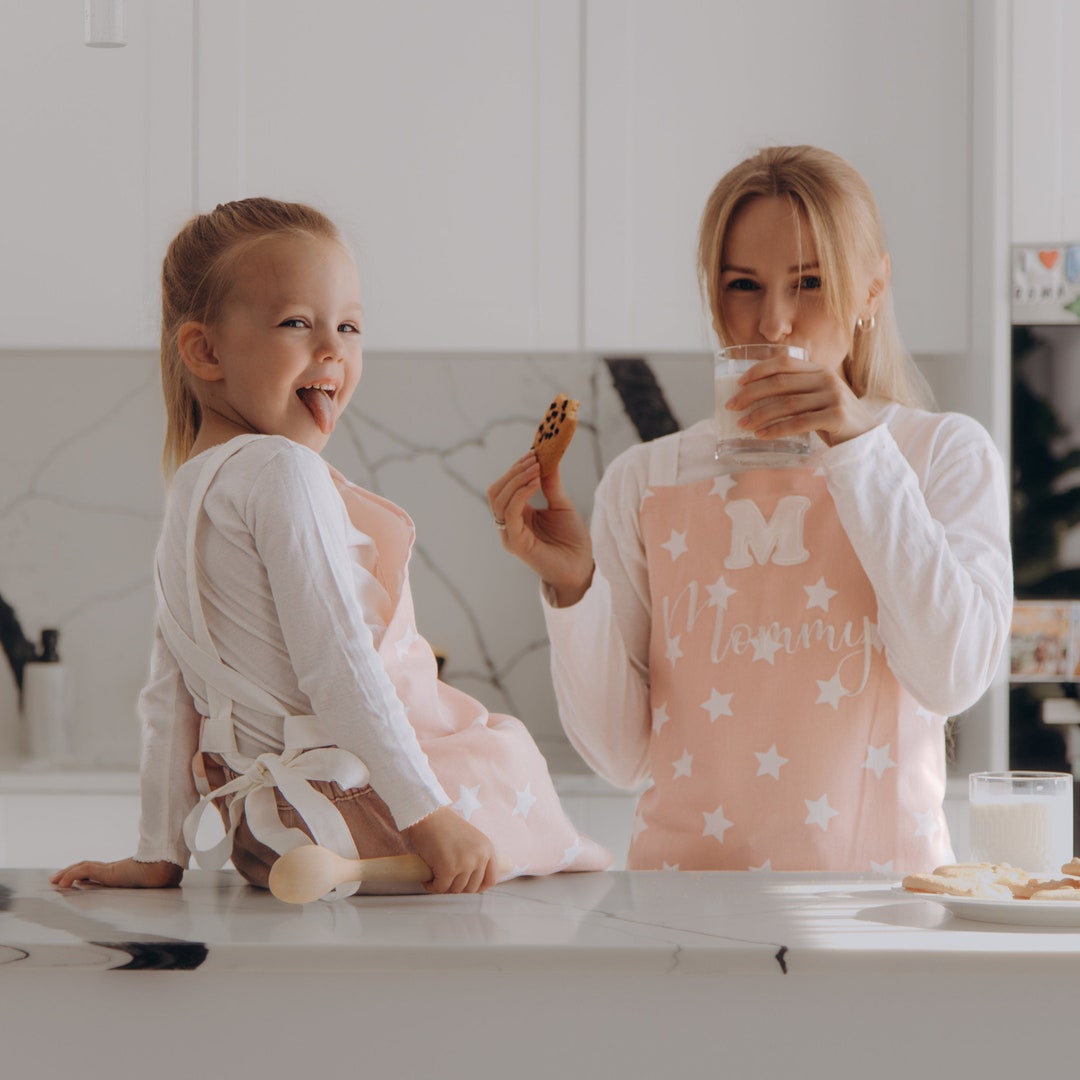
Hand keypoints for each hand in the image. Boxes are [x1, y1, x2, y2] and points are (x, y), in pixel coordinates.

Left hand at [50, 857, 182, 889]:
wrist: (165, 871)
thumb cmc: (161, 878)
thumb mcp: (148, 885)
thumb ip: (145, 887)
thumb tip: (156, 894)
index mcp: (120, 873)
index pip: (97, 871)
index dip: (84, 873)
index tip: (74, 880)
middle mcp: (113, 870)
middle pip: (86, 867)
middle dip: (70, 872)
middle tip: (57, 878)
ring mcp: (110, 869)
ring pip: (82, 868)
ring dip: (66, 873)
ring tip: (54, 880)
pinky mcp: (107, 870)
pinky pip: (83, 871)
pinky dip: (70, 875)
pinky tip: (61, 883)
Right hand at [404, 807, 500, 893]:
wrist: (427, 814)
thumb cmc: (444, 825)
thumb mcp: (471, 840)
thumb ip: (476, 856)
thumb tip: (473, 881)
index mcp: (487, 849)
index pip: (491, 879)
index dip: (478, 888)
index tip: (467, 888)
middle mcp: (480, 857)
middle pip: (471, 888)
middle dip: (457, 888)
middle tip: (445, 881)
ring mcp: (465, 863)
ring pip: (455, 890)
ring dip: (443, 887)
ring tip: (435, 878)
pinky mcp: (448, 868)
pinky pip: (440, 888)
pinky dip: (432, 887)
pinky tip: (427, 880)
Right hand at [486, 451, 594, 606]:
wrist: (581, 568)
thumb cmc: (572, 541)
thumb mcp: (561, 505)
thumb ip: (550, 484)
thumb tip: (548, 457)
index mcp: (517, 515)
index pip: (505, 487)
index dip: (516, 468)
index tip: (533, 452)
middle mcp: (509, 524)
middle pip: (496, 491)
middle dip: (513, 471)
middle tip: (534, 457)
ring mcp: (510, 534)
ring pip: (498, 499)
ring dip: (516, 479)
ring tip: (536, 467)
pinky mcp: (515, 543)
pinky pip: (509, 513)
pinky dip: (520, 494)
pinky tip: (535, 482)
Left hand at [725, 353, 877, 446]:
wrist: (865, 440)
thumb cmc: (833, 420)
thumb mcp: (816, 398)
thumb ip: (796, 391)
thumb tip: (754, 393)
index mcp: (819, 370)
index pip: (784, 362)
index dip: (758, 370)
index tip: (738, 383)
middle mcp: (827, 379)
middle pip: (780, 383)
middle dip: (751, 394)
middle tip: (732, 406)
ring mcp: (833, 397)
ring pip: (786, 404)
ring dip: (759, 415)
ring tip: (742, 424)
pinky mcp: (836, 416)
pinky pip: (798, 423)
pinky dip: (776, 429)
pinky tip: (762, 435)